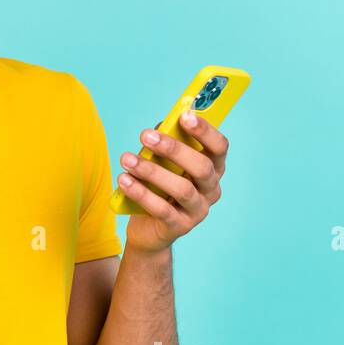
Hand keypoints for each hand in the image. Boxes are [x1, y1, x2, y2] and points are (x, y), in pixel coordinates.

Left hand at [118, 110, 227, 252]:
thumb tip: (159, 127)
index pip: (219, 147)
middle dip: (173, 149)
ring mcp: (198, 210)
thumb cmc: (159, 187)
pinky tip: (124, 181)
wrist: (149, 229)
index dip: (205, 131)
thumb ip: (165, 144)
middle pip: (202, 167)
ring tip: (126, 159)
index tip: (185, 116)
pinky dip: (141, 193)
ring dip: (151, 171)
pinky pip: (162, 209)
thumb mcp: (163, 163)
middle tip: (146, 136)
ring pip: (182, 189)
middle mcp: (211, 189)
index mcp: (212, 168)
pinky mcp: (181, 227)